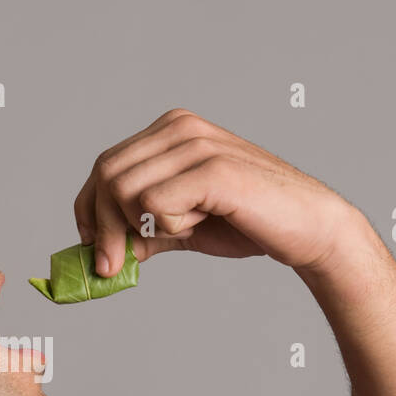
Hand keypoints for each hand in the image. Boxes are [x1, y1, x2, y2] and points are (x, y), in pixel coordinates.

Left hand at [73, 108, 360, 276]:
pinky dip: (168, 227)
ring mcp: (196, 144)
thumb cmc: (248, 223)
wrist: (308, 229)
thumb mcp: (181, 227)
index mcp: (171, 131)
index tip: (92, 247)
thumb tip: (99, 252)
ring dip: (142, 228)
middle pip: (106, 177)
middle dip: (101, 228)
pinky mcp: (212, 169)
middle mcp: (180, 128)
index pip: (105, 166)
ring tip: (185, 230)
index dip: (88, 209)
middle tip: (112, 266)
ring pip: (124, 191)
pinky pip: (154, 205)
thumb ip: (141, 231)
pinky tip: (201, 223)